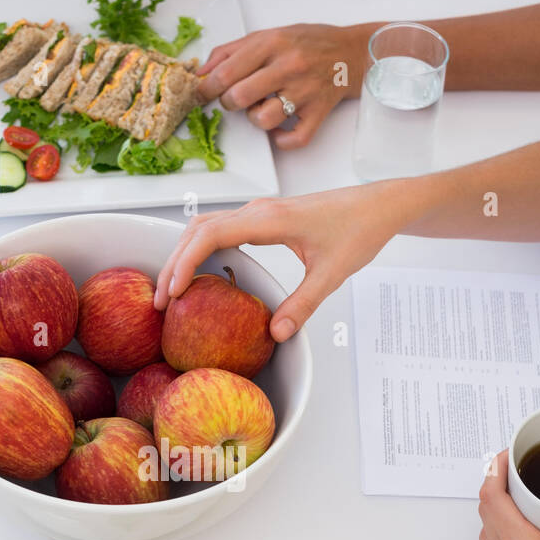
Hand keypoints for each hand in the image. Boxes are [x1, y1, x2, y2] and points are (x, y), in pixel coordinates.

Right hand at [154, 182, 407, 338]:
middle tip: (161, 300)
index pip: (210, 235)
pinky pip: (220, 228)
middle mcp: (257, 210)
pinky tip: (200, 273)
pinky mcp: (263, 217)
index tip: (172, 292)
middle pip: (198, 229)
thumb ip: (303, 304)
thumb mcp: (332, 273)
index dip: (185, 263)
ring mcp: (258, 211)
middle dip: (175, 262)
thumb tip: (275, 334)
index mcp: (268, 218)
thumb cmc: (358, 231)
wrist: (378, 205)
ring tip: (173, 289)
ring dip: (185, 254)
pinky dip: (201, 248)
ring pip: (205, 225)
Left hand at [197, 23, 369, 149]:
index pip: (227, 72)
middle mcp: (288, 66)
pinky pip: (294, 139)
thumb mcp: (268, 34)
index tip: (203, 94)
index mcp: (272, 44)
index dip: (208, 88)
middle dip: (229, 103)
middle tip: (234, 100)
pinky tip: (279, 130)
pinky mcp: (318, 112)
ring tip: (261, 109)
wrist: (351, 52)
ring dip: (255, 120)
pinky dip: (281, 140)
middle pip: (240, 97)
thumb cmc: (307, 44)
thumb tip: (202, 71)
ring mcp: (305, 91)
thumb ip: (232, 50)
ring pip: (263, 120)